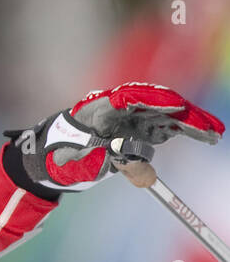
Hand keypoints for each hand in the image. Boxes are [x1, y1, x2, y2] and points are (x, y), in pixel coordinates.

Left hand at [4, 82, 223, 194]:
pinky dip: (184, 130)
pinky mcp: (137, 130)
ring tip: (212, 134)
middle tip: (206, 127)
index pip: (126, 99)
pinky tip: (204, 135)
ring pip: (162, 115)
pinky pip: (164, 127)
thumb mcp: (78, 162)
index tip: (173, 108)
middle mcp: (116, 110)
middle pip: (152, 105)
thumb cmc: (58, 157)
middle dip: (180, 113)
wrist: (49, 160)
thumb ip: (104, 159)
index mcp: (96, 110)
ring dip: (188, 122)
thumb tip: (131, 161)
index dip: (151, 102)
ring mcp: (128, 118)